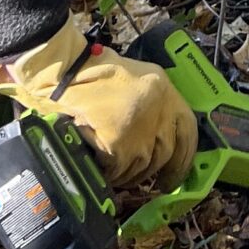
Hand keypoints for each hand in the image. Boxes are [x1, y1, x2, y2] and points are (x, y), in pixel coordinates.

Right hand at [0, 18, 196, 189]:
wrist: (60, 71)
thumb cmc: (87, 72)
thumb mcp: (129, 78)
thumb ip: (146, 102)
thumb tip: (151, 135)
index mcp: (162, 88)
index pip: (188, 128)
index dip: (185, 155)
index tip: (177, 172)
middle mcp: (158, 108)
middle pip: (165, 152)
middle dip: (153, 169)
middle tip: (141, 177)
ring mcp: (140, 128)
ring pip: (142, 166)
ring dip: (129, 174)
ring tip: (114, 170)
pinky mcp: (119, 144)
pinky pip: (120, 171)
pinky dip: (111, 174)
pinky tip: (101, 169)